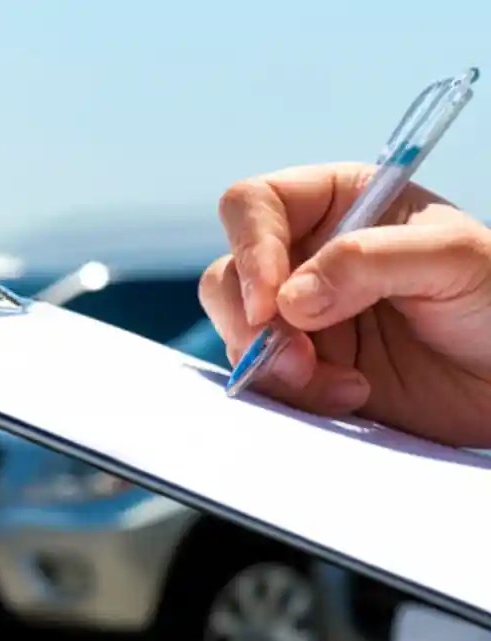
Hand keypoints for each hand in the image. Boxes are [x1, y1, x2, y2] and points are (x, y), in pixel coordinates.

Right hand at [200, 162, 490, 446]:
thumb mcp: (454, 259)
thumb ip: (367, 262)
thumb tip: (289, 299)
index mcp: (336, 203)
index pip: (253, 205)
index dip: (249, 248)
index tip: (270, 303)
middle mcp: (304, 255)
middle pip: (226, 273)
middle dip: (250, 321)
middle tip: (295, 356)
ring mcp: (298, 316)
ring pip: (236, 332)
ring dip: (273, 364)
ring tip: (339, 385)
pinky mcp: (302, 369)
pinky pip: (260, 379)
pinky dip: (293, 395)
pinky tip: (350, 397)